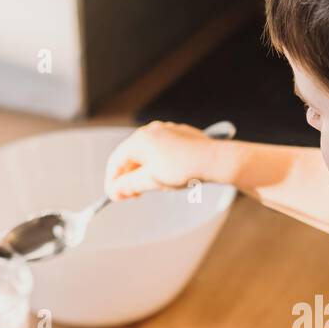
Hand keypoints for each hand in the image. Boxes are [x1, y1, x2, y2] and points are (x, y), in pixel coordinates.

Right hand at [103, 120, 229, 199]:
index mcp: (140, 139)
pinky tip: (167, 177)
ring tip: (152, 187)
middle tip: (133, 196)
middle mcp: (151, 130)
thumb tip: (114, 191)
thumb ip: (129, 185)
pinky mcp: (180, 136)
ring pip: (146, 154)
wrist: (216, 160)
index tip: (115, 196)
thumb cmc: (184, 169)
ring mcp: (166, 131)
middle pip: (131, 156)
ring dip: (144, 172)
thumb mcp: (152, 180)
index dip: (112, 180)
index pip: (116, 160)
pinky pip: (161, 151)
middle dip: (129, 177)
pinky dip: (157, 165)